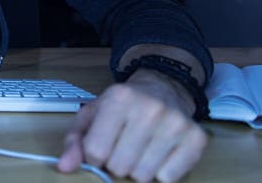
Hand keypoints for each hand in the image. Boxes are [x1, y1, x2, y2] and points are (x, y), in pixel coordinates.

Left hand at [58, 70, 208, 181]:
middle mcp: (149, 108)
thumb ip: (74, 141)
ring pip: (144, 175)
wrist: (162, 88)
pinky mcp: (196, 138)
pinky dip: (161, 173)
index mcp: (118, 99)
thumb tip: (64, 166)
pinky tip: (159, 153)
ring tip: (140, 149)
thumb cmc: (122, 106)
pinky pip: (169, 178)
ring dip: (138, 169)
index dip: (95, 156)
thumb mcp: (92, 114)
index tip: (101, 146)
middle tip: (123, 147)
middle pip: (120, 166)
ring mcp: (175, 123)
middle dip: (117, 164)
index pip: (96, 151)